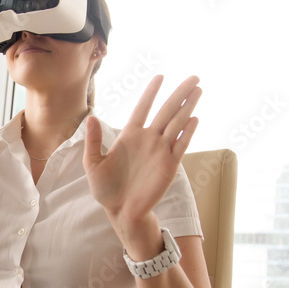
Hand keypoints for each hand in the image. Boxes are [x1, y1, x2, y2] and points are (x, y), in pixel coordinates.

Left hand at [83, 75, 200, 225]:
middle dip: (179, 93)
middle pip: (166, 110)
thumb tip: (91, 117)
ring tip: (198, 90)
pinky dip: (187, 132)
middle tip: (194, 77)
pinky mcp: (169, 164)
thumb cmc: (105, 188)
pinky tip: (194, 118)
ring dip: (188, 106)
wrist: (120, 211)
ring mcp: (160, 150)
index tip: (160, 76)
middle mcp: (148, 139)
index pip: (143, 108)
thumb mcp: (93, 163)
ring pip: (177, 123)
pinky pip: (180, 145)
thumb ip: (93, 140)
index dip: (151, 92)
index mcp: (130, 135)